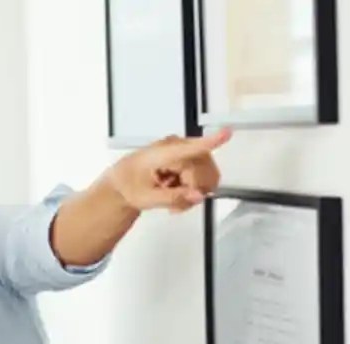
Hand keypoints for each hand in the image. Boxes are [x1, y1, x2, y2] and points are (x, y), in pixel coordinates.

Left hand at [105, 128, 231, 213]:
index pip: (189, 148)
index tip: (227, 132)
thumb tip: (198, 196)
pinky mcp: (190, 156)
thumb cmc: (129, 185)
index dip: (210, 141)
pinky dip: (193, 190)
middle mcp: (177, 146)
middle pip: (205, 170)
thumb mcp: (146, 198)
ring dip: (194, 192)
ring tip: (173, 199)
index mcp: (162, 153)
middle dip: (194, 190)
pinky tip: (177, 193)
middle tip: (174, 204)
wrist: (122, 183)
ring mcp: (185, 150)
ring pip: (208, 175)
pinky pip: (205, 176)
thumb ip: (173, 198)